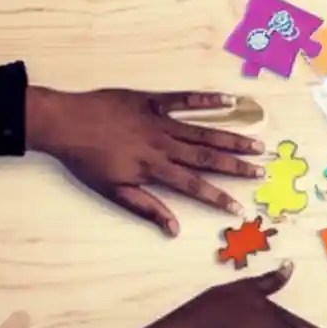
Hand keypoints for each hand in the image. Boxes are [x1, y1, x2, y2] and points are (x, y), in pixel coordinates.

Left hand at [25, 87, 264, 236]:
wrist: (64, 123)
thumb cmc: (86, 160)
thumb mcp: (112, 190)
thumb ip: (146, 207)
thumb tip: (173, 228)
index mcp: (153, 168)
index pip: (194, 186)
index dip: (219, 197)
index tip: (240, 207)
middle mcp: (163, 144)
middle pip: (207, 157)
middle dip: (237, 166)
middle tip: (262, 171)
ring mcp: (161, 120)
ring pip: (203, 131)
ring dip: (231, 138)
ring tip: (257, 144)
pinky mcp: (153, 101)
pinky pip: (185, 99)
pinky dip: (207, 100)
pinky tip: (230, 101)